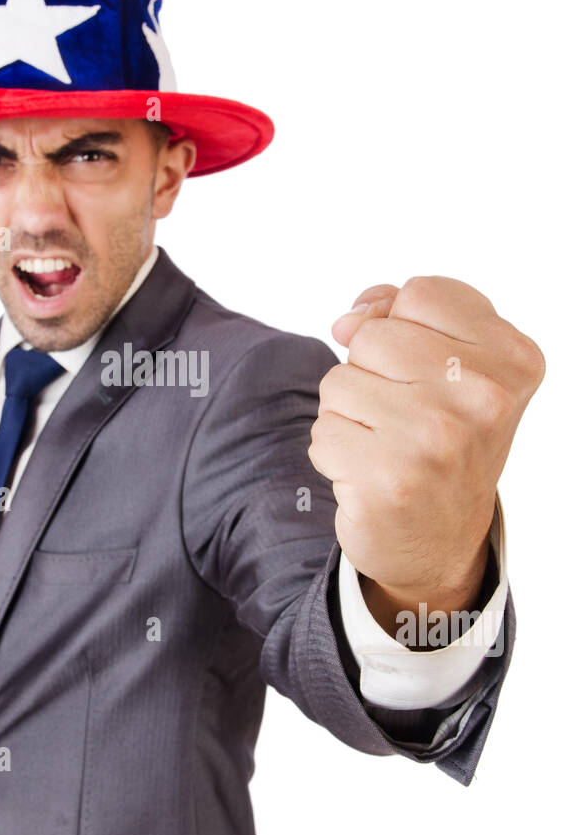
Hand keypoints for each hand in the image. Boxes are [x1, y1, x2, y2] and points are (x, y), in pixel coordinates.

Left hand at [309, 277, 544, 624]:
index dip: (405, 327)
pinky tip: (370, 476)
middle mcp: (485, 397)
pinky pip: (322, 431)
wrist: (440, 541)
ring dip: (348, 415)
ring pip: (338, 382)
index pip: (420, 293)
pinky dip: (333, 454)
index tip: (428, 374)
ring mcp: (437, 439)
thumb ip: (401, 315)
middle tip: (404, 420)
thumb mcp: (447, 365)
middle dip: (370, 374)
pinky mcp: (389, 479)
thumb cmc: (440, 439)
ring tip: (387, 447)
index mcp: (513, 358)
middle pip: (371, 337)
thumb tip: (347, 320)